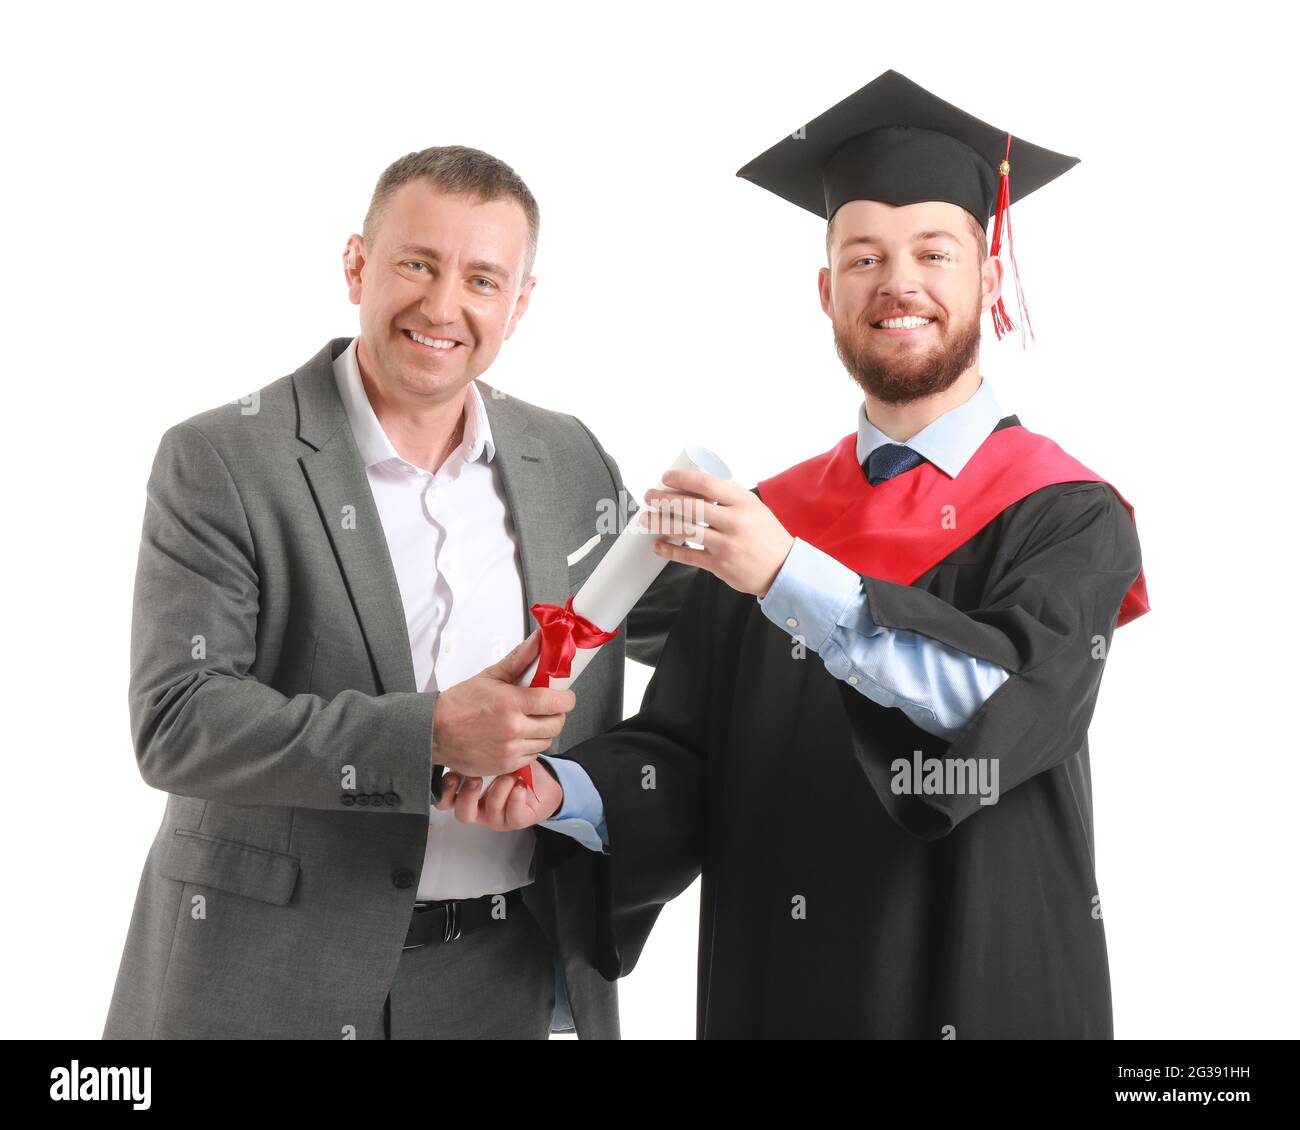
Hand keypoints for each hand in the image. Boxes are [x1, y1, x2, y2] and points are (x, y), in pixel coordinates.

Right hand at [431, 630, 576, 778]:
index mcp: (511, 703)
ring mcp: (510, 750)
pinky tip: (518, 737)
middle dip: (556, 714)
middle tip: (547, 708)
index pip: (557, 702)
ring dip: (544, 731)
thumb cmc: (459, 704)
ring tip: (529, 721)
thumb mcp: (490, 676)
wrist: (435, 731)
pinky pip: (532, 756)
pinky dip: (530, 747)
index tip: (565, 695)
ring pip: (546, 742)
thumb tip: (538, 641)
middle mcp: (513, 729)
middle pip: (556, 724)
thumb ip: (519, 659)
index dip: (566, 698)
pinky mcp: (505, 765)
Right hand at [434, 758, 564, 829]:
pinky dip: (516, 796)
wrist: (544, 784)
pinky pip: (513, 814)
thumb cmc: (515, 771)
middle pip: (463, 814)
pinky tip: (521, 784)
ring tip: (510, 775)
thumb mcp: (495, 758)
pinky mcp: (516, 820)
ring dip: (499, 789)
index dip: (444, 792)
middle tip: (475, 779)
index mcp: (469, 795)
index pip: (446, 801)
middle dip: (468, 796)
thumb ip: (478, 755)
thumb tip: (466, 738)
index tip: (451, 774)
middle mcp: (481, 809)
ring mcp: (498, 817)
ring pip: (491, 811)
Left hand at [640, 467, 795, 597]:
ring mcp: (726, 544)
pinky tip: (658, 545)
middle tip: (650, 497)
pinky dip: (669, 550)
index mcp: (743, 502)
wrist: (783, 570)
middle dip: (664, 500)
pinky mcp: (719, 565)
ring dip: (661, 523)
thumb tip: (697, 486)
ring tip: (647, 518)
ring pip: (685, 530)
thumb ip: (729, 498)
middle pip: (690, 506)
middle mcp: (734, 522)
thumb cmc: (767, 537)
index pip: (707, 484)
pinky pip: (688, 556)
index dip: (682, 478)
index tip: (666, 477)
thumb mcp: (754, 508)